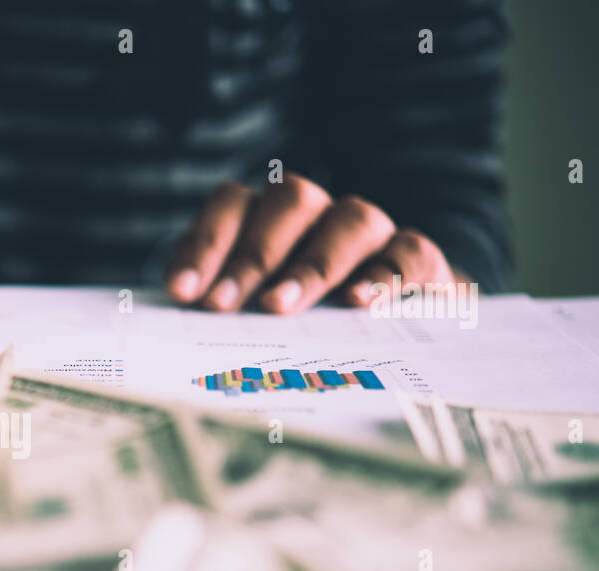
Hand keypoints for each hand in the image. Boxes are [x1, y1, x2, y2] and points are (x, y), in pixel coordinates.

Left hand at [165, 173, 456, 312]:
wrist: (389, 338)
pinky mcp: (417, 260)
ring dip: (311, 265)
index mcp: (266, 218)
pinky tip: (357, 303)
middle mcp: (318, 213)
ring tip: (278, 307)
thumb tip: (185, 320)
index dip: (205, 244)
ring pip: (350, 220)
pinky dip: (383, 274)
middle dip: (251, 256)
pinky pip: (407, 253)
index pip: (232, 205)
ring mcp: (370, 232)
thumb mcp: (252, 316)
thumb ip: (222, 306)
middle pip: (289, 203)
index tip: (181, 292)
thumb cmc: (299, 325)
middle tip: (220, 306)